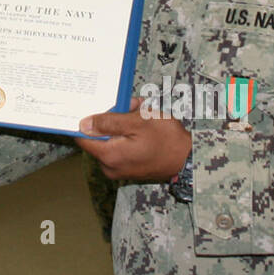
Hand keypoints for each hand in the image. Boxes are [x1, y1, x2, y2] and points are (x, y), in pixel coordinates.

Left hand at [74, 104, 190, 182]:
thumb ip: (108, 123)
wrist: (190, 159)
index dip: (86, 120)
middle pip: (99, 137)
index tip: (93, 107)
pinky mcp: (129, 168)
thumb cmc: (166, 139)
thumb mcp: (137, 122)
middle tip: (129, 105)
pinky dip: (128, 134)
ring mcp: (119, 169)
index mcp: (108, 156)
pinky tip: (142, 121)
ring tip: (139, 111)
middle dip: (111, 118)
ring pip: (111, 139)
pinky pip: (121, 146)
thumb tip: (83, 124)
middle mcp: (110, 167)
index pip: (83, 137)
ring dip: (122, 124)